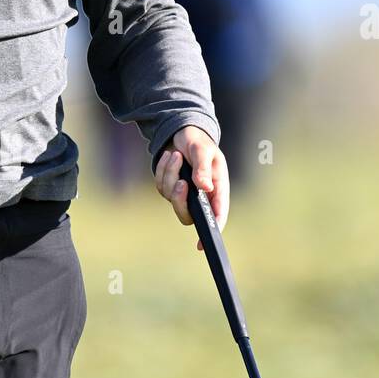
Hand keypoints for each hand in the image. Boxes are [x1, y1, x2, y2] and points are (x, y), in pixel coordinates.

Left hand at [155, 126, 229, 251]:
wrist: (182, 133)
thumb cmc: (199, 142)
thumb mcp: (203, 150)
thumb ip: (203, 168)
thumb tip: (204, 187)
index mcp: (217, 188)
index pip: (217, 215)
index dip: (210, 231)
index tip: (200, 244)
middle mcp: (202, 195)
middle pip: (187, 214)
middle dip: (180, 199)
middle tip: (181, 180)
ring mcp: (184, 194)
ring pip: (171, 198)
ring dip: (170, 174)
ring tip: (175, 155)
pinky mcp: (170, 188)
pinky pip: (161, 186)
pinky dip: (163, 171)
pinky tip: (169, 157)